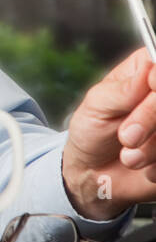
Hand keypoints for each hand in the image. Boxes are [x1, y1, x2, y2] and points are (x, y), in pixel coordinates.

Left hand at [63, 47, 155, 218]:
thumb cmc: (91, 131)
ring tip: (128, 154)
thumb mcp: (97, 105)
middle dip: (149, 119)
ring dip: (151, 149)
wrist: (92, 172)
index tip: (150, 88)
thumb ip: (123, 89)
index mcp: (146, 72)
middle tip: (126, 136)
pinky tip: (143, 165)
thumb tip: (148, 68)